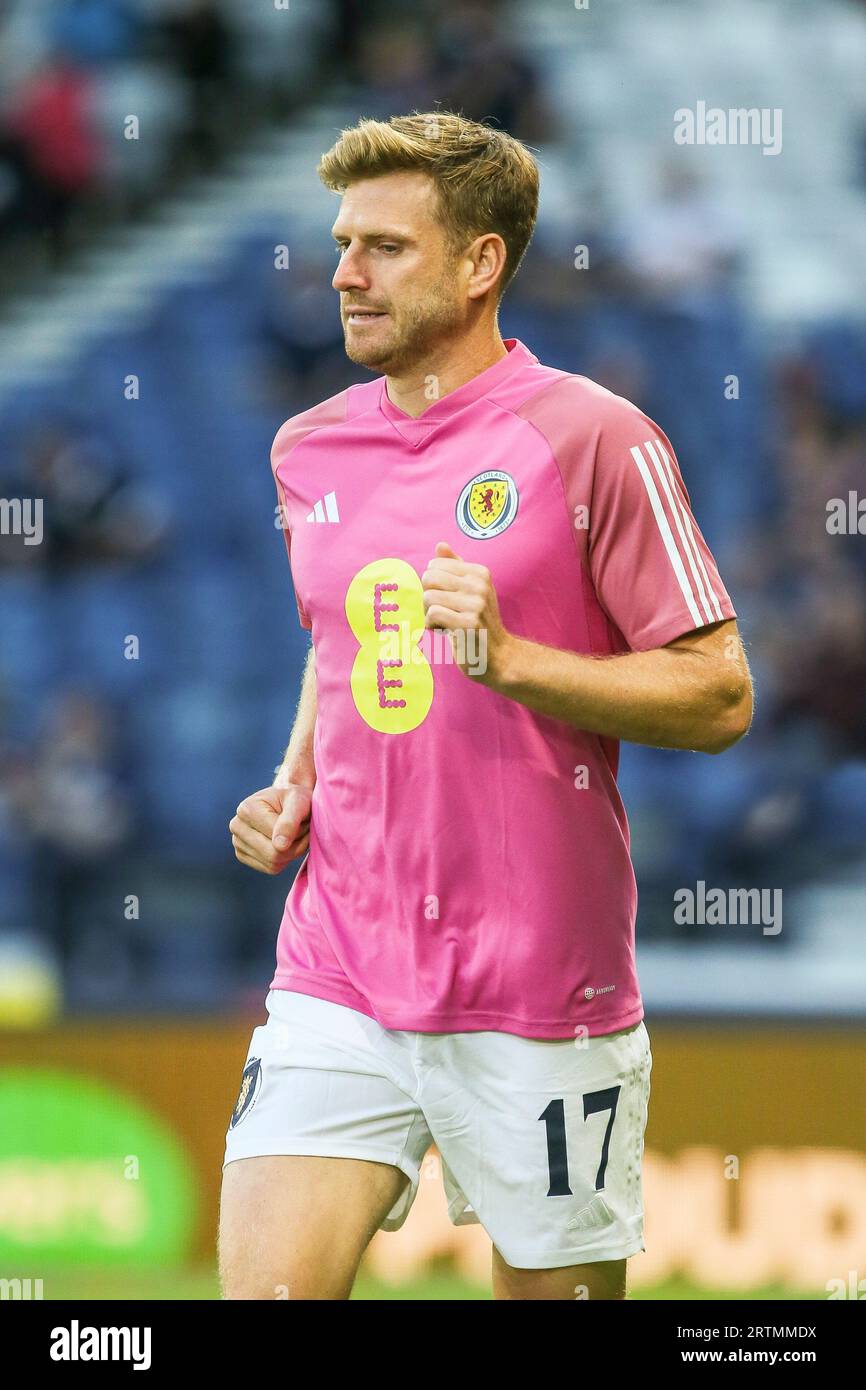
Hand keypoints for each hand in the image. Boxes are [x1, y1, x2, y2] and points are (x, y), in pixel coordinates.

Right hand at [229, 783, 312, 873]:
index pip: (278, 838)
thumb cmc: (295, 800)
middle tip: (303, 830)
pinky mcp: (243, 855)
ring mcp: (237, 842)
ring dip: (292, 853)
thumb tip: (279, 846)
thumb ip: (290, 822)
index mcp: (247, 809)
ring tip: (294, 835)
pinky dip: (284, 860)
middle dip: (296, 845)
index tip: (304, 821)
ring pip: (273, 864)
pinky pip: (270, 868)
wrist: (288, 803)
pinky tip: (285, 844)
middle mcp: (237, 826)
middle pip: (273, 854)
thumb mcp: (299, 802)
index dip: (299, 833)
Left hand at [421, 539, 513, 682]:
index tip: (447, 599)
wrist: (498, 656)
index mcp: (479, 572)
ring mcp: (475, 604)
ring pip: (428, 597)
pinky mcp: (467, 623)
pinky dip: (432, 626)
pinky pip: (433, 614)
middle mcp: (479, 585)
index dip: (433, 584)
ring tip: (445, 623)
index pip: (435, 564)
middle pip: (428, 578)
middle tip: (442, 611)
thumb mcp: (472, 590)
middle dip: (428, 597)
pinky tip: (445, 632)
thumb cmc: (479, 623)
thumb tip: (440, 545)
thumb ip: (455, 567)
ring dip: (429, 614)